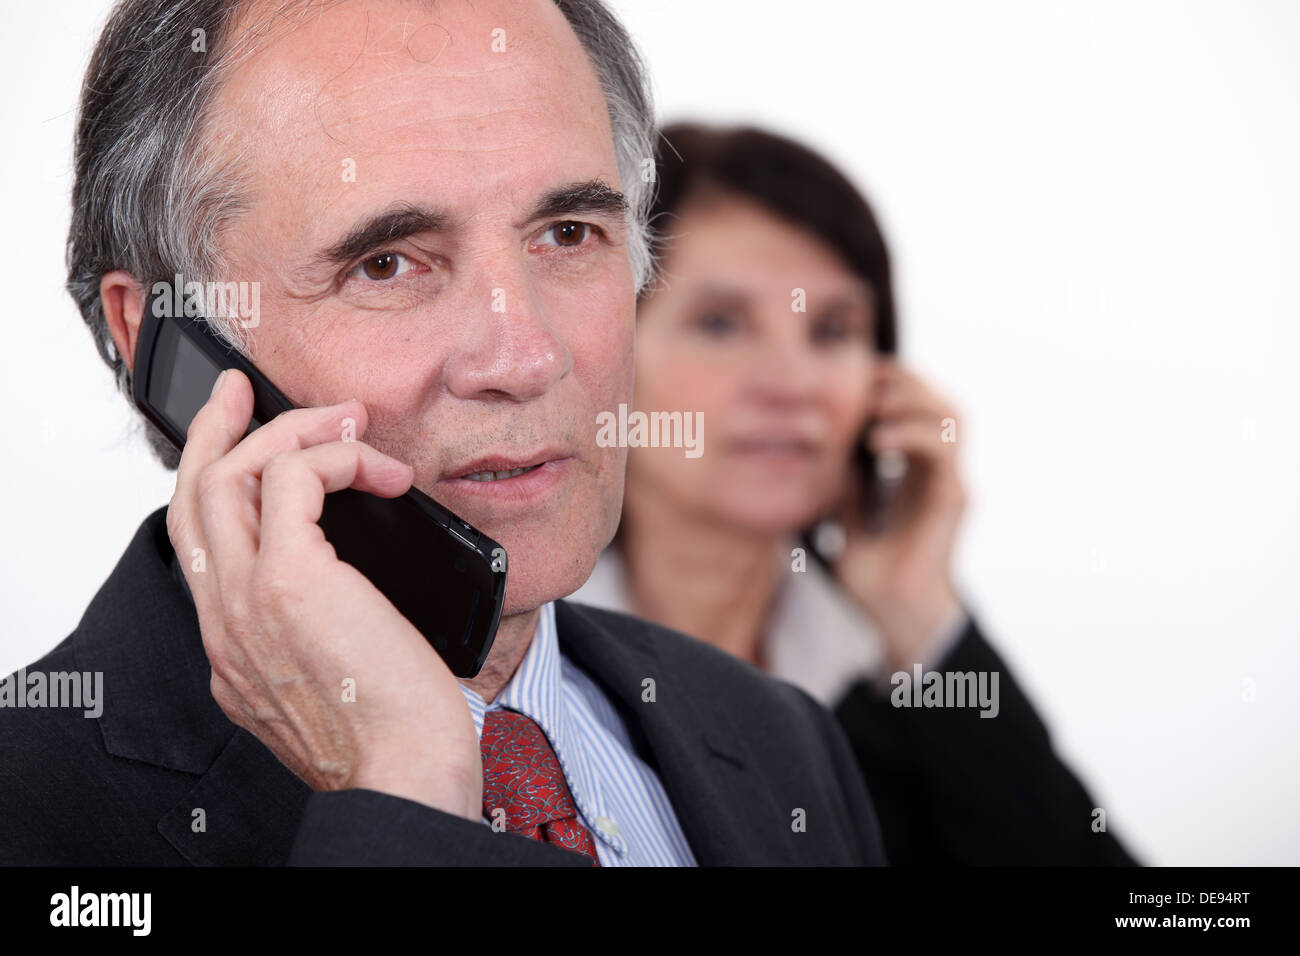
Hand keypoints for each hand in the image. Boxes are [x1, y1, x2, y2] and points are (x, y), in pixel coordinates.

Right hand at [166, 369, 480, 820]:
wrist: (403, 777)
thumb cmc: (393, 735)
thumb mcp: (339, 678)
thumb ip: (324, 629)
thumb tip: (360, 582)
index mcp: (235, 647)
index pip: (201, 546)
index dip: (214, 485)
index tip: (241, 445)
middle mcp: (226, 621)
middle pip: (194, 498)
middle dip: (216, 432)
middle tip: (243, 392)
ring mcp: (248, 599)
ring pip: (229, 476)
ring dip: (288, 431)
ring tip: (344, 421)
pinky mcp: (291, 581)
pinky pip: (292, 478)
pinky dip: (336, 457)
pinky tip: (380, 470)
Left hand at [831, 359, 965, 667]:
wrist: (892, 616)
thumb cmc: (871, 574)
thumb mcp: (845, 513)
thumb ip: (844, 478)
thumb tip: (823, 441)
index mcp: (917, 470)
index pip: (920, 406)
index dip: (895, 382)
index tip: (856, 376)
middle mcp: (939, 471)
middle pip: (941, 401)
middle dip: (907, 380)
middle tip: (868, 381)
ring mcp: (950, 483)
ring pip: (951, 416)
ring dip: (913, 400)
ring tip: (874, 407)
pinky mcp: (953, 499)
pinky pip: (943, 451)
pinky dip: (912, 434)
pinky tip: (877, 440)